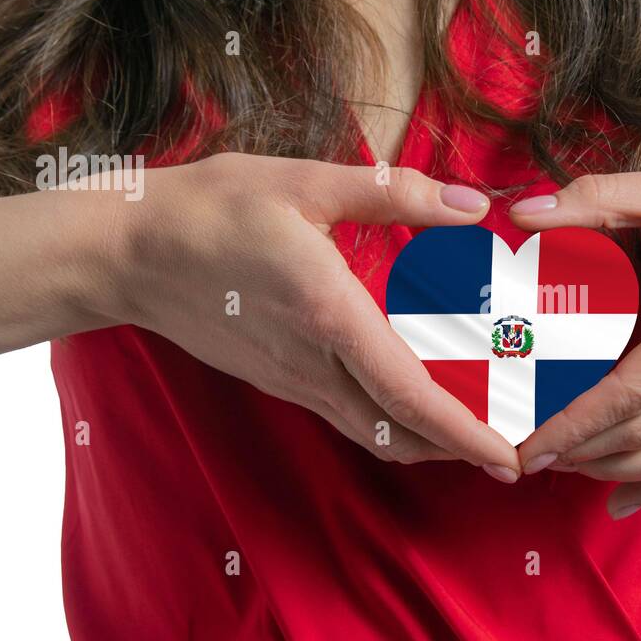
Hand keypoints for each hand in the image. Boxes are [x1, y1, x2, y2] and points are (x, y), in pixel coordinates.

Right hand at [104, 152, 520, 478]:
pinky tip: (417, 401)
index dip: (465, 433)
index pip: (410, 395)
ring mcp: (292, 380)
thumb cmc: (210, 209)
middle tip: (515, 448)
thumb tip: (470, 207)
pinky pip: (348, 417)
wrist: (125, 252)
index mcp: (329, 316)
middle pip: (400, 433)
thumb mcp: (304, 183)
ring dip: (428, 442)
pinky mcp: (278, 380)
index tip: (509, 457)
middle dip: (461, 451)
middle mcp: (313, 364)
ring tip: (478, 431)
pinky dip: (394, 424)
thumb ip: (394, 193)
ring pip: (373, 434)